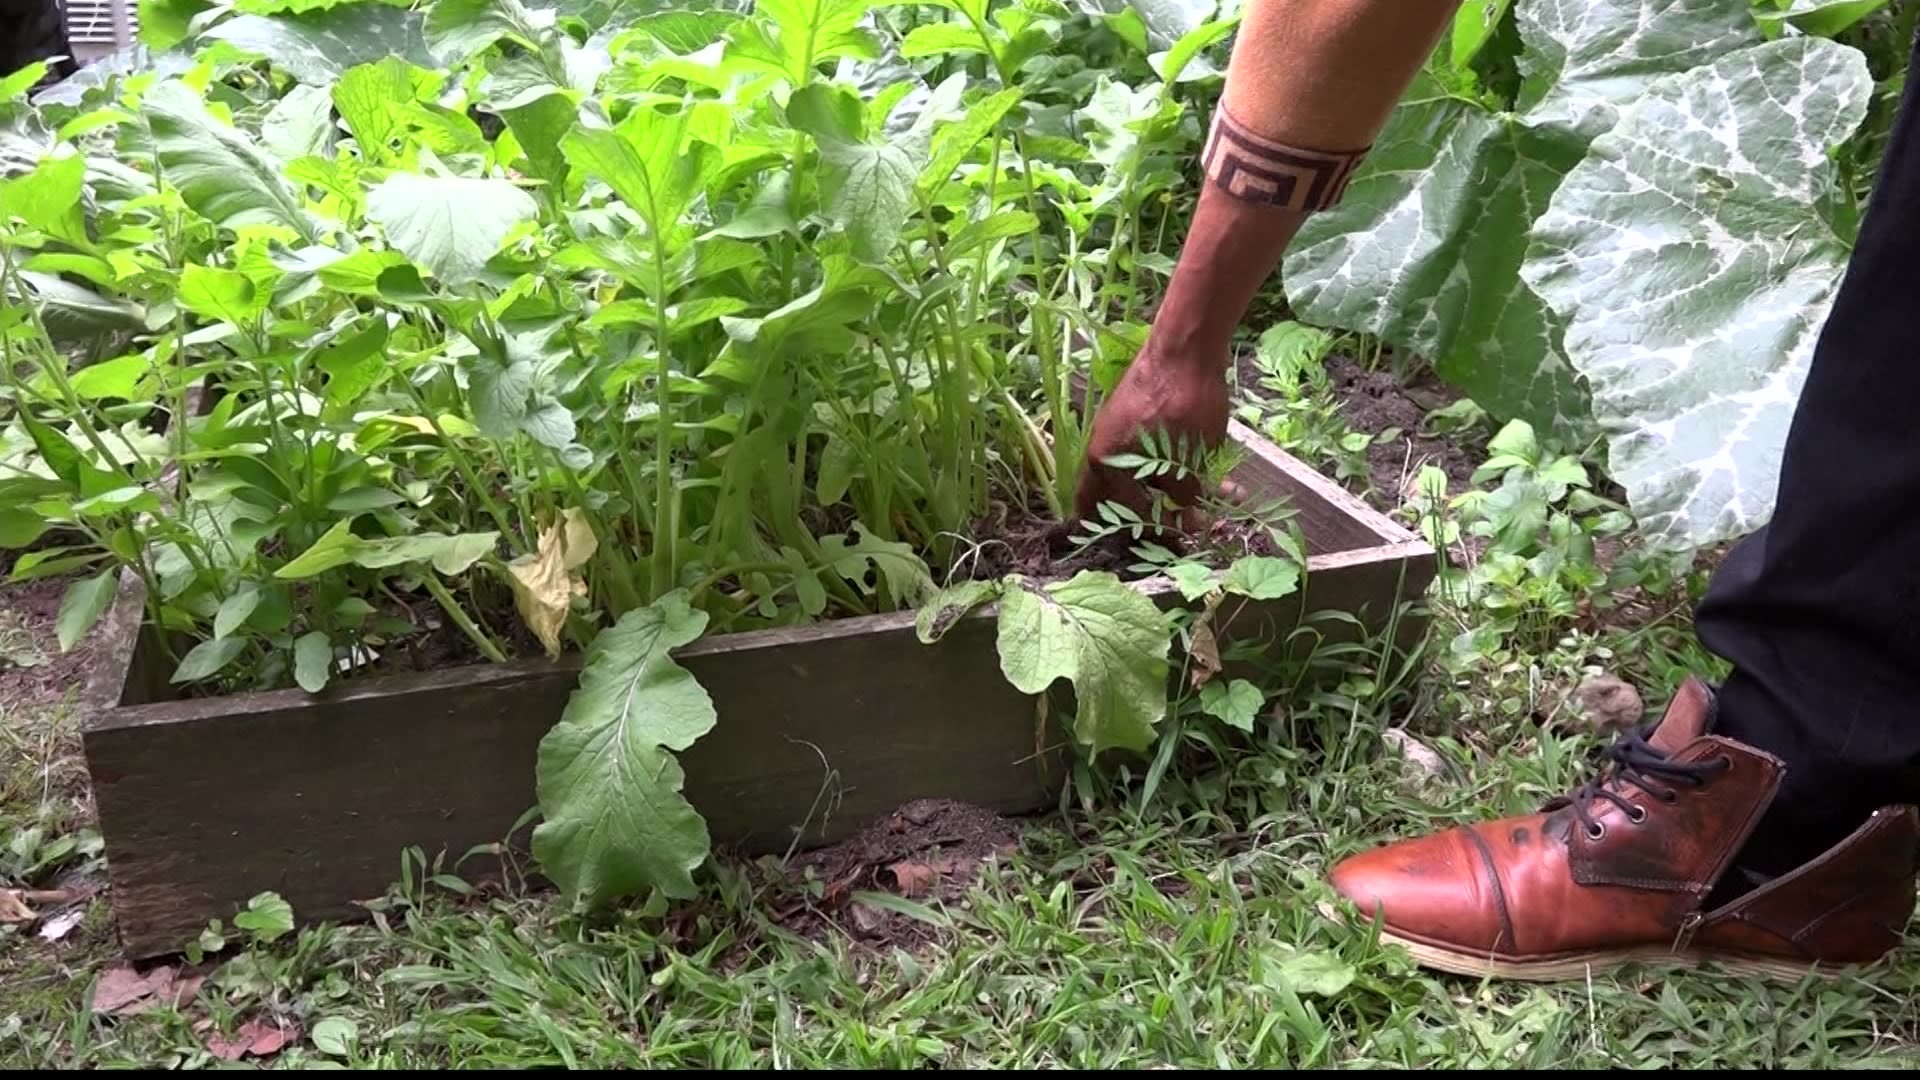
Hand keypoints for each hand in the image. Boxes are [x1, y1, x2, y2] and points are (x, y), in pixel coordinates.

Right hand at [1074, 343, 1229, 526]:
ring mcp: (1120, 429)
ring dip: (1177, 489)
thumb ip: (1184, 497)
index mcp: (1104, 464)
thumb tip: (1187, 523)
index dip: (1157, 530)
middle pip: (1119, 497)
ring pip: (1145, 474)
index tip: (1185, 536)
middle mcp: (1103, 448)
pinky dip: (1180, 465)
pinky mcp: (1139, 414)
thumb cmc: (1183, 405)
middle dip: (1149, 514)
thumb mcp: (1188, 461)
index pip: (1122, 513)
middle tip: (1180, 524)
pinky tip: (1215, 470)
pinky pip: (1155, 452)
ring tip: (1217, 497)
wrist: (1187, 344)